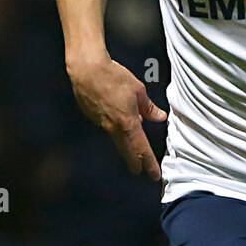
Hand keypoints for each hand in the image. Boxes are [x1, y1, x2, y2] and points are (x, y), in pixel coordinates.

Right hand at [66, 55, 167, 179]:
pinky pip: (107, 126)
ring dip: (125, 143)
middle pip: (127, 151)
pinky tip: (116, 117)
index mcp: (128, 123)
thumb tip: (159, 117)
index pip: (142, 149)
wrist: (86, 69)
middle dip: (135, 163)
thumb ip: (148, 108)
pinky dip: (114, 126)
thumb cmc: (113, 76)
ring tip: (133, 146)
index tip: (154, 175)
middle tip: (140, 172)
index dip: (149, 163)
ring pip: (116, 138)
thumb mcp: (138, 90)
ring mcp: (100, 123)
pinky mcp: (92, 117)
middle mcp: (113, 128)